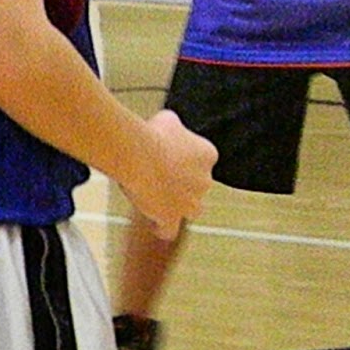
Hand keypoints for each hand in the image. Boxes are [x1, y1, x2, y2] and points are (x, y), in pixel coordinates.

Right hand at [124, 110, 217, 240]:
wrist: (141, 155)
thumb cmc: (153, 134)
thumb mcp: (169, 120)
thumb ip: (176, 129)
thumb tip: (170, 128)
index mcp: (208, 154)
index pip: (203, 161)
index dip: (186, 160)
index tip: (171, 158)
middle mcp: (205, 180)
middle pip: (197, 185)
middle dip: (182, 183)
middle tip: (160, 176)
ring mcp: (190, 202)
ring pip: (192, 209)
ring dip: (180, 206)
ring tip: (161, 202)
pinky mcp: (173, 218)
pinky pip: (170, 230)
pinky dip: (164, 229)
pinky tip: (156, 226)